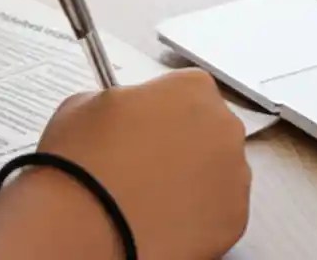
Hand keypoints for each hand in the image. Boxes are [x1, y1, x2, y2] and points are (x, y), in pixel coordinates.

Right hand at [37, 69, 251, 259]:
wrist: (84, 228)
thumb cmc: (81, 163)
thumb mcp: (83, 106)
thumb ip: (120, 102)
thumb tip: (125, 114)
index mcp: (193, 89)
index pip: (186, 92)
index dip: (161, 112)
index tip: (142, 130)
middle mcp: (225, 128)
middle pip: (209, 131)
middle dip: (183, 146)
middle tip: (147, 168)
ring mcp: (235, 176)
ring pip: (218, 174)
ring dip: (193, 181)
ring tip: (151, 200)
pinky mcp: (234, 220)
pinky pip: (218, 213)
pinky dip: (197, 218)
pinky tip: (162, 223)